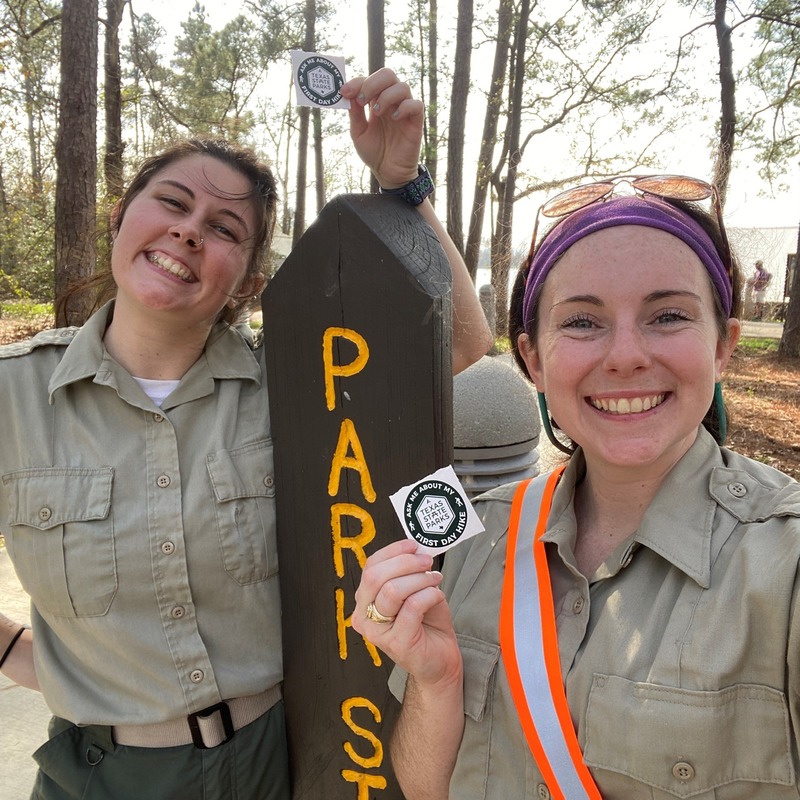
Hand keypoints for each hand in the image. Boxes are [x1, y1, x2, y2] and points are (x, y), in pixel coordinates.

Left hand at [341, 68, 422, 188]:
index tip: (344, 92)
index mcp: (377, 101)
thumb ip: (355, 113)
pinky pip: (416, 105)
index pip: (369, 80)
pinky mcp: (416, 122)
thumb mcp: (358, 132)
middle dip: (372, 83)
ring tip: (376, 113)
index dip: (357, 82)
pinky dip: (404, 107)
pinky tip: (393, 118)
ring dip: (386, 96)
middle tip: (361, 100)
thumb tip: (347, 93)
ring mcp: (404, 110)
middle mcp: (392, 101)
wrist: (388, 173)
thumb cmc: (374, 152)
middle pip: (388, 74)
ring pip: (402, 86)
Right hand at [353, 539, 461, 688]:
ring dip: (420, 578)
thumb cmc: (426, 624)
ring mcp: (378, 632)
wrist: (439, 661)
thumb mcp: (414, 591)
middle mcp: (363, 616)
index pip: (370, 567)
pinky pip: (413, 606)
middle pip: (375, 577)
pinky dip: (430, 594)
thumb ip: (409, 572)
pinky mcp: (397, 642)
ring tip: (435, 579)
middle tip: (427, 561)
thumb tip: (417, 548)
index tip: (413, 545)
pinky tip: (438, 596)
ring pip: (393, 590)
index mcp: (364, 600)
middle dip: (405, 562)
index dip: (392, 551)